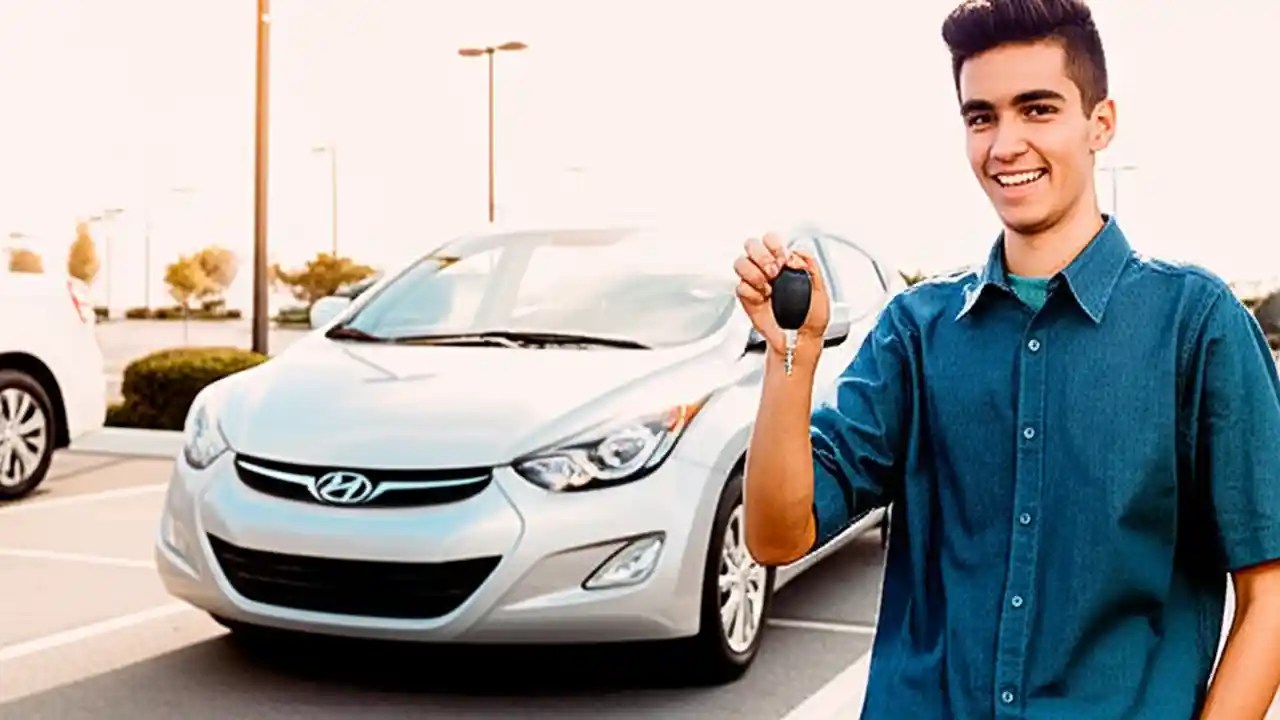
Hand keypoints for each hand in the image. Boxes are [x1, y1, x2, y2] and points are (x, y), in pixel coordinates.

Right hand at [734, 232, 829, 355]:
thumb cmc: (811, 318)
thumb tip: (796, 253)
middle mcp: (768, 270)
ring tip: (768, 287)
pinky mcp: (747, 298)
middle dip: (763, 256)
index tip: (784, 259)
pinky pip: (739, 287)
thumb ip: (811, 266)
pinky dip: (751, 292)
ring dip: (754, 273)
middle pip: (752, 245)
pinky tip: (762, 299)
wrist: (800, 340)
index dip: (775, 245)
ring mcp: (756, 283)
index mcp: (785, 263)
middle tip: (774, 272)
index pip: (772, 240)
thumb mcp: (821, 289)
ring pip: (741, 263)